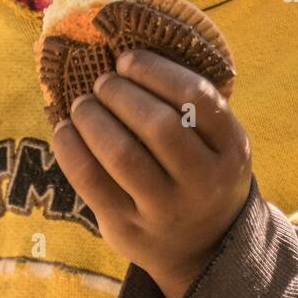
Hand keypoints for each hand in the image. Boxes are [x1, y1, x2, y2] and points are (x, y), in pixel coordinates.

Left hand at [51, 48, 252, 297]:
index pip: (197, 97)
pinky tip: (65, 130)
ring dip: (93, 118)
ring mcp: (166, 210)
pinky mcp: (129, 228)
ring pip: (122, 154)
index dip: (155, 70)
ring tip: (82, 104)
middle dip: (121, 93)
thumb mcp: (215, 141)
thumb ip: (187, 104)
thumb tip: (126, 50)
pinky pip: (91, 181)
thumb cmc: (200, 170)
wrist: (204, 247)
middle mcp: (205, 182)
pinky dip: (71, 149)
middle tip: (103, 82)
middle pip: (159, 125)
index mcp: (232, 148)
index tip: (126, 59)